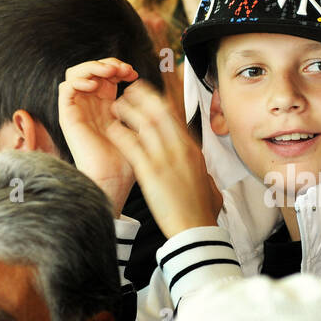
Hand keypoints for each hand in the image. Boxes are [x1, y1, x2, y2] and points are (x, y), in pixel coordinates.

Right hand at [58, 59, 138, 210]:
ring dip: (93, 67)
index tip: (134, 74)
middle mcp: (90, 105)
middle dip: (108, 64)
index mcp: (106, 106)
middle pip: (91, 69)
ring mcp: (78, 109)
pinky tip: (95, 86)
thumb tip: (148, 86)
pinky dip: (79, 80)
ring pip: (75, 73)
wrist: (113, 181)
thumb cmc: (127, 161)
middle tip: (123, 70)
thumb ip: (141, 107)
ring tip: (110, 73)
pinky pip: (65, 88)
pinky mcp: (68, 116)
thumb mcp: (140, 128)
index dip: (119, 68)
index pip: (107, 75)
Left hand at [107, 81, 220, 235]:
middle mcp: (180, 148)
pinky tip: (112, 129)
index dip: (162, 99)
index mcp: (193, 149)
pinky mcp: (151, 172)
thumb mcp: (207, 182)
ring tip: (116, 105)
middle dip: (144, 97)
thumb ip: (201, 169)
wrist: (195, 229)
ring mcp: (166, 158)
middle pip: (160, 111)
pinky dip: (121, 134)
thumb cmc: (201, 209)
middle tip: (130, 91)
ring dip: (129, 111)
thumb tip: (201, 167)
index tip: (150, 93)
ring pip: (145, 123)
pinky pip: (132, 146)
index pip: (177, 115)